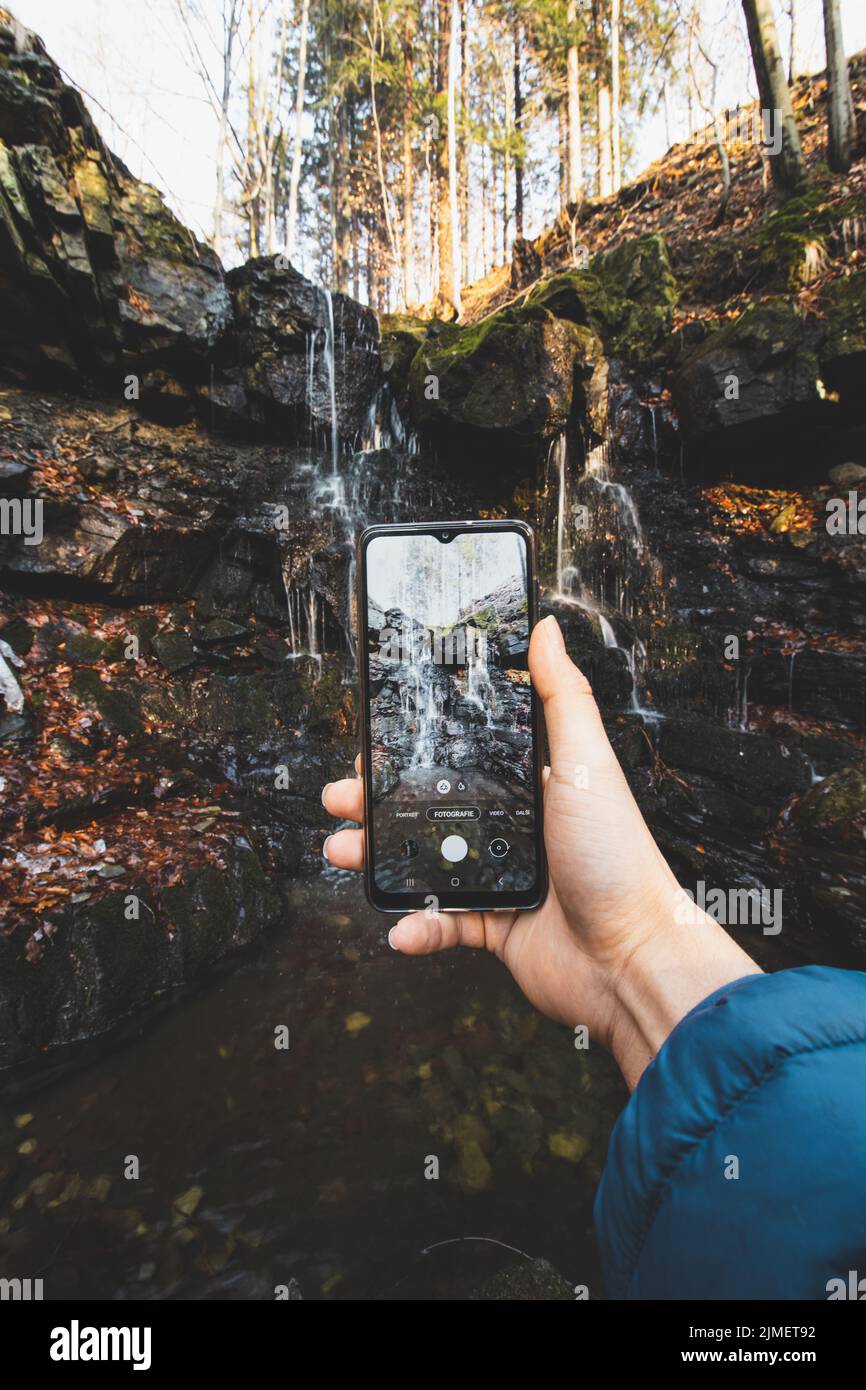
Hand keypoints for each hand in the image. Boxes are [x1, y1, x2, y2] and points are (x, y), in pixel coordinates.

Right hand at [322, 614, 759, 1087]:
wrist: (631, 958)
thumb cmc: (619, 858)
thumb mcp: (585, 763)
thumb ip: (562, 696)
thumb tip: (545, 627)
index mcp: (531, 783)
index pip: (460, 754)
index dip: (413, 747)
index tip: (373, 739)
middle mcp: (514, 826)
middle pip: (429, 804)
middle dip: (378, 801)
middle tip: (342, 794)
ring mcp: (502, 876)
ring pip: (424, 860)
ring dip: (378, 857)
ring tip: (343, 850)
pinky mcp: (495, 925)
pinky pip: (442, 920)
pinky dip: (416, 923)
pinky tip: (402, 924)